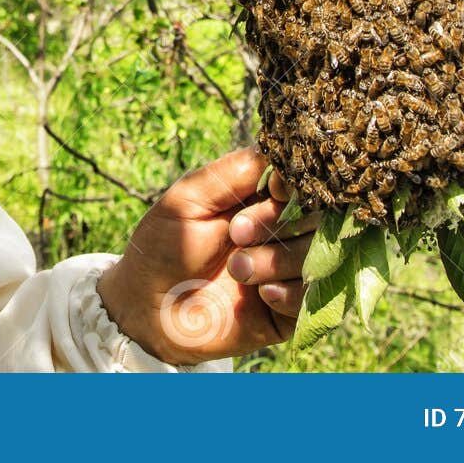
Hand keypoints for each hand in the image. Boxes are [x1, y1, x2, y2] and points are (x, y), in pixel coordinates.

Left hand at [94, 146, 318, 365]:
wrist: (147, 311)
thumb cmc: (163, 248)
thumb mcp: (188, 199)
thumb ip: (232, 173)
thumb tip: (279, 152)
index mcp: (260, 200)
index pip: (301, 182)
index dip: (293, 185)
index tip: (272, 190)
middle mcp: (282, 232)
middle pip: (316, 216)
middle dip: (277, 223)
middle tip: (236, 233)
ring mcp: (288, 272)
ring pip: (316, 255)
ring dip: (277, 260)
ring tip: (237, 270)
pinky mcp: (291, 312)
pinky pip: (314, 297)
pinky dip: (290, 293)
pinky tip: (262, 295)